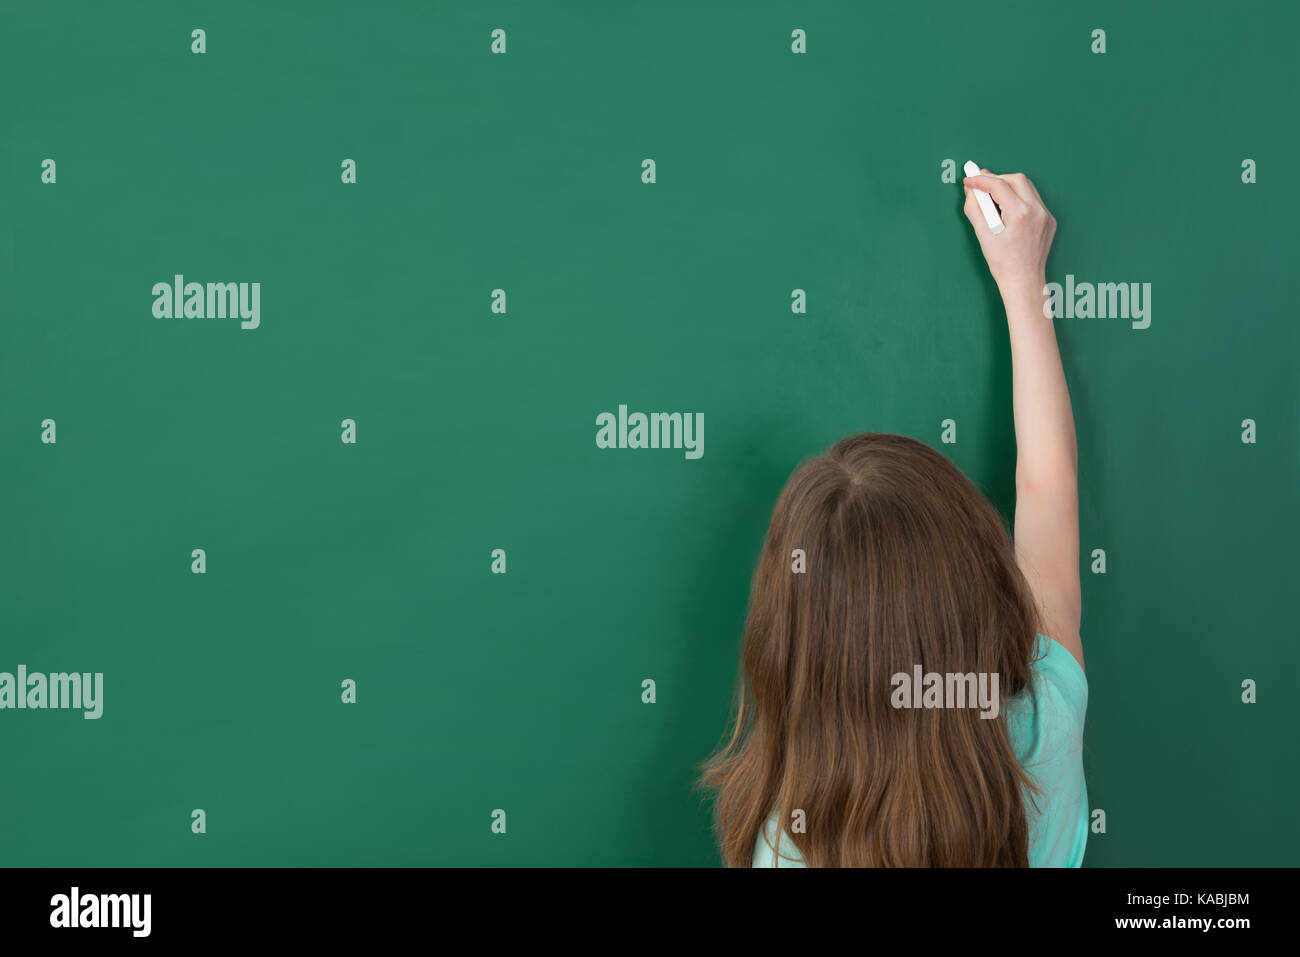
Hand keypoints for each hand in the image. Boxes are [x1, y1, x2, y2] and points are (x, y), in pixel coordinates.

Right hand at [962, 169, 1056, 290]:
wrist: (1024, 281)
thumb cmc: (1003, 264)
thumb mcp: (983, 236)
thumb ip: (975, 209)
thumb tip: (970, 190)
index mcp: (1020, 214)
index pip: (999, 185)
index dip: (981, 180)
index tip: (969, 179)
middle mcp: (1037, 211)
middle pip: (1016, 179)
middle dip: (997, 179)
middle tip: (981, 185)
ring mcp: (1046, 215)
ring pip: (1027, 187)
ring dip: (1008, 187)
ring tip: (993, 198)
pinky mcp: (1049, 220)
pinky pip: (1033, 200)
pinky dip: (1018, 198)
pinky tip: (1007, 210)